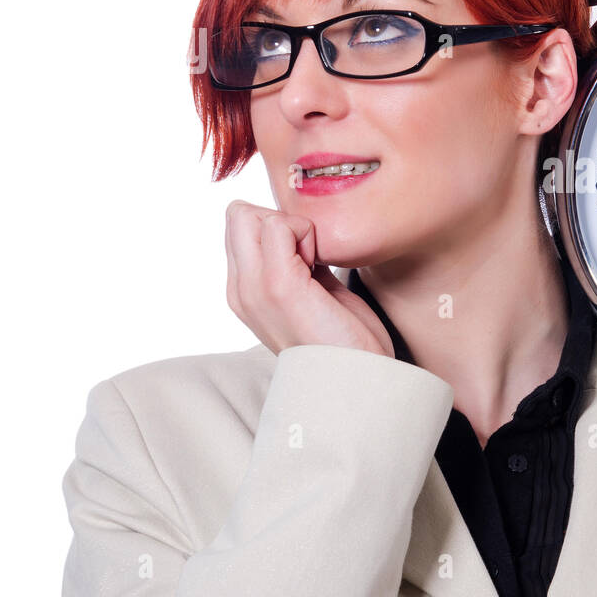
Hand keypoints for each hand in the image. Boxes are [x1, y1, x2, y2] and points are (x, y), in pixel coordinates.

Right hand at [224, 200, 395, 356]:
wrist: (358, 381)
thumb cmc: (346, 342)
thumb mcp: (314, 295)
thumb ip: (299, 264)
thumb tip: (301, 232)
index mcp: (245, 292)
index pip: (241, 227)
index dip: (278, 227)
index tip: (308, 256)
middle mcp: (240, 290)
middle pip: (239, 214)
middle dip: (281, 220)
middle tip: (312, 255)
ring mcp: (255, 289)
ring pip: (251, 215)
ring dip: (294, 227)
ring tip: (316, 263)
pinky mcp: (279, 287)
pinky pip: (278, 226)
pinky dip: (306, 233)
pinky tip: (321, 266)